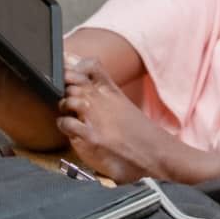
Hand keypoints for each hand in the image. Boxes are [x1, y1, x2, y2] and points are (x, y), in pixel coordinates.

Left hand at [56, 58, 180, 183]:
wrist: (155, 153)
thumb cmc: (137, 132)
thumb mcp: (123, 105)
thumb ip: (105, 94)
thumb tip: (86, 83)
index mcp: (112, 91)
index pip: (90, 65)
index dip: (75, 68)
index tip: (70, 76)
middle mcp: (103, 100)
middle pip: (73, 80)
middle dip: (64, 88)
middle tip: (66, 99)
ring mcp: (96, 118)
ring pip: (68, 99)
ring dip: (63, 106)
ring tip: (68, 114)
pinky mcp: (91, 136)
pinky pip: (66, 123)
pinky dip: (63, 126)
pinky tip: (70, 130)